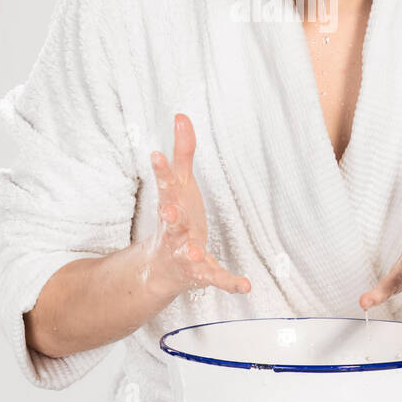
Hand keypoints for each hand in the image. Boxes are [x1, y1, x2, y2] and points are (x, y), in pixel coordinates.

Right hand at [142, 113, 251, 302]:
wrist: (161, 268)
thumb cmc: (176, 218)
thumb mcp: (180, 185)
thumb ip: (183, 153)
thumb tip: (181, 116)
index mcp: (171, 205)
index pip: (165, 186)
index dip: (162, 171)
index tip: (156, 154)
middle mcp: (174, 230)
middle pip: (170, 220)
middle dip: (169, 214)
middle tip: (167, 209)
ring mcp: (184, 252)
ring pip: (186, 252)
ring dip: (191, 252)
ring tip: (196, 253)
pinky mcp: (199, 273)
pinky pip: (214, 277)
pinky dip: (229, 282)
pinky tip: (245, 286)